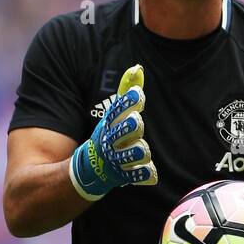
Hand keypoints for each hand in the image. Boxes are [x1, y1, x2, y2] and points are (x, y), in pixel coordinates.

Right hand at [68, 64, 157, 201]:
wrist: (93, 167)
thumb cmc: (111, 133)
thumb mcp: (115, 112)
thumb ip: (126, 91)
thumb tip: (137, 68)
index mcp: (111, 123)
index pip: (118, 109)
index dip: (128, 102)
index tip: (138, 94)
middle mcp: (113, 140)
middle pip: (125, 130)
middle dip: (131, 125)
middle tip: (136, 121)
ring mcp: (118, 159)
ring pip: (134, 153)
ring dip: (140, 150)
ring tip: (142, 150)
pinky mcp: (124, 175)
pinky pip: (138, 175)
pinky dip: (145, 174)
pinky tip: (151, 174)